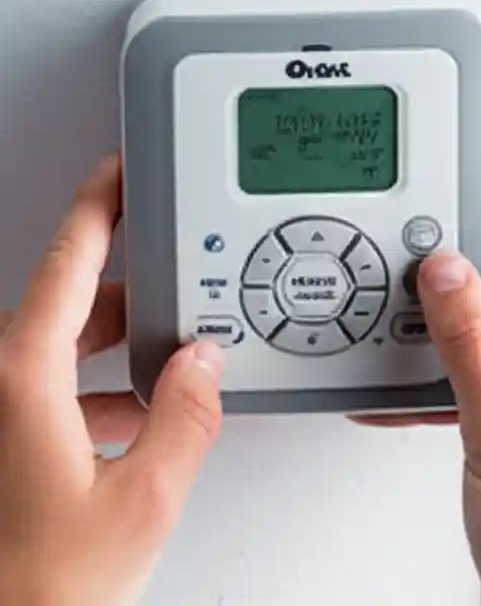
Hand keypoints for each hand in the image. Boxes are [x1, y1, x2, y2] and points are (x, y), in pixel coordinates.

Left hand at [0, 155, 225, 605]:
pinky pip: (52, 385)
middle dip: (132, 282)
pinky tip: (141, 403)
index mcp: (20, 379)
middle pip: (68, 301)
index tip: (118, 172)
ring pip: (61, 344)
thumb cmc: (42, 585)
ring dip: (119, 337)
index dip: (98, 208)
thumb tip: (204, 366)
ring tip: (176, 341)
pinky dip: (100, 380)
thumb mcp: (145, 498)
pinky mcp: (4, 441)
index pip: (66, 263)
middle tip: (176, 263)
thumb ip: (186, 417)